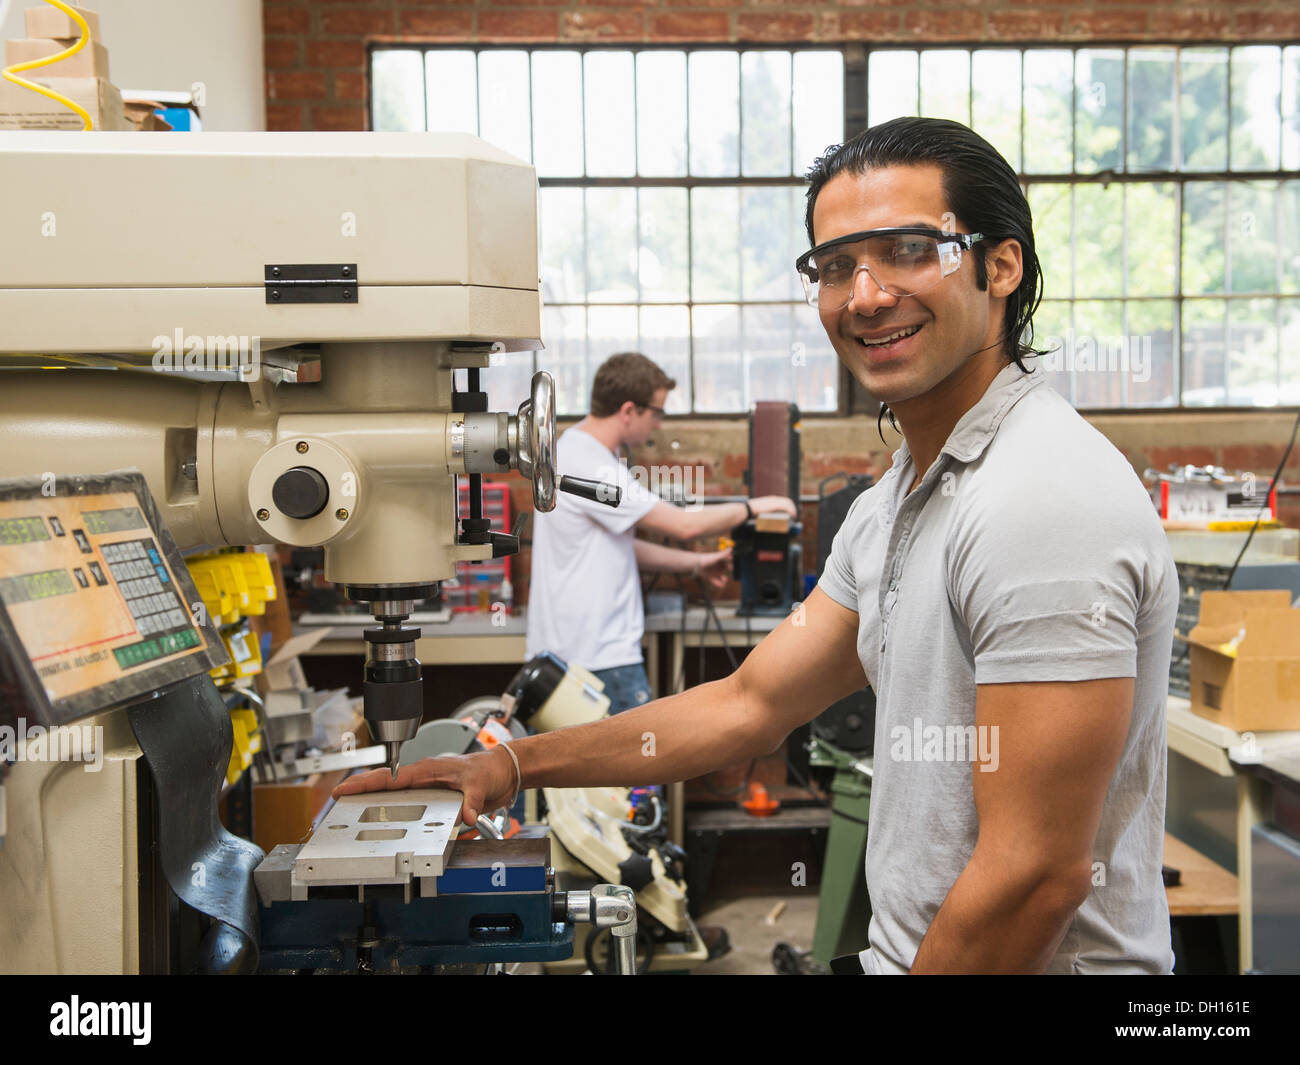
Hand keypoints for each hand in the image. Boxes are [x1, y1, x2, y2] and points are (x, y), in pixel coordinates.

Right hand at [331, 747, 517, 826]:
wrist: (503, 773)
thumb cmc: (490, 770)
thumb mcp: (480, 785)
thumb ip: (471, 801)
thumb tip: (465, 817)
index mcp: (427, 770)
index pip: (390, 777)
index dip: (365, 783)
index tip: (343, 789)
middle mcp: (423, 778)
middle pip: (385, 785)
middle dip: (360, 791)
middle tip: (337, 802)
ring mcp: (426, 788)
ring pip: (394, 795)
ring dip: (374, 802)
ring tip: (351, 814)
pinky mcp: (433, 799)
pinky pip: (408, 805)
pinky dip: (394, 811)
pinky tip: (385, 822)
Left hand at [693, 547, 731, 589]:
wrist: (695, 564)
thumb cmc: (706, 559)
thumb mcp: (716, 557)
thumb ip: (724, 554)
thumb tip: (731, 549)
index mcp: (720, 560)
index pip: (728, 560)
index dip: (729, 561)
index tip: (729, 559)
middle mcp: (718, 566)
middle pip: (726, 568)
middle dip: (729, 569)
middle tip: (729, 568)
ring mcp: (715, 572)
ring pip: (722, 576)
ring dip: (724, 579)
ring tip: (724, 580)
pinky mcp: (711, 577)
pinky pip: (716, 582)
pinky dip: (719, 584)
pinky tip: (721, 585)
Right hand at [750, 495, 797, 519]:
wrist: (747, 509)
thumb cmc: (751, 511)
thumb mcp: (759, 509)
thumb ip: (764, 511)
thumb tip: (766, 517)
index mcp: (770, 499)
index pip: (783, 500)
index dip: (788, 505)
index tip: (790, 511)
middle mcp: (774, 498)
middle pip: (787, 501)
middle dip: (792, 508)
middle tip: (794, 515)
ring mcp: (775, 501)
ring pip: (788, 504)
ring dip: (793, 510)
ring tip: (794, 517)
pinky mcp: (775, 505)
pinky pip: (787, 507)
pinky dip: (791, 511)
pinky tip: (793, 516)